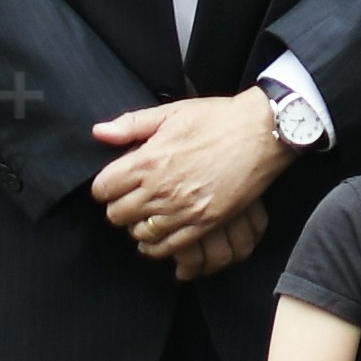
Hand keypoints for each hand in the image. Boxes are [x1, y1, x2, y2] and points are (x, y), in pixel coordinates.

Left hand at [91, 92, 287, 269]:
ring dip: (138, 224)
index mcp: (148, 160)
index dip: (105, 185)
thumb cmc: (217, 119)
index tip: (115, 181)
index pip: (103, 189)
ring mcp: (183, 210)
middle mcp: (161, 189)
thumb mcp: (171, 113)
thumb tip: (98, 133)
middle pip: (117, 215)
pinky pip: (168, 248)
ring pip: (139, 234)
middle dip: (119, 205)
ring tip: (148, 212)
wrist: (262, 133)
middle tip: (131, 196)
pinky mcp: (204, 224)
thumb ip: (131, 124)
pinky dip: (158, 245)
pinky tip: (160, 232)